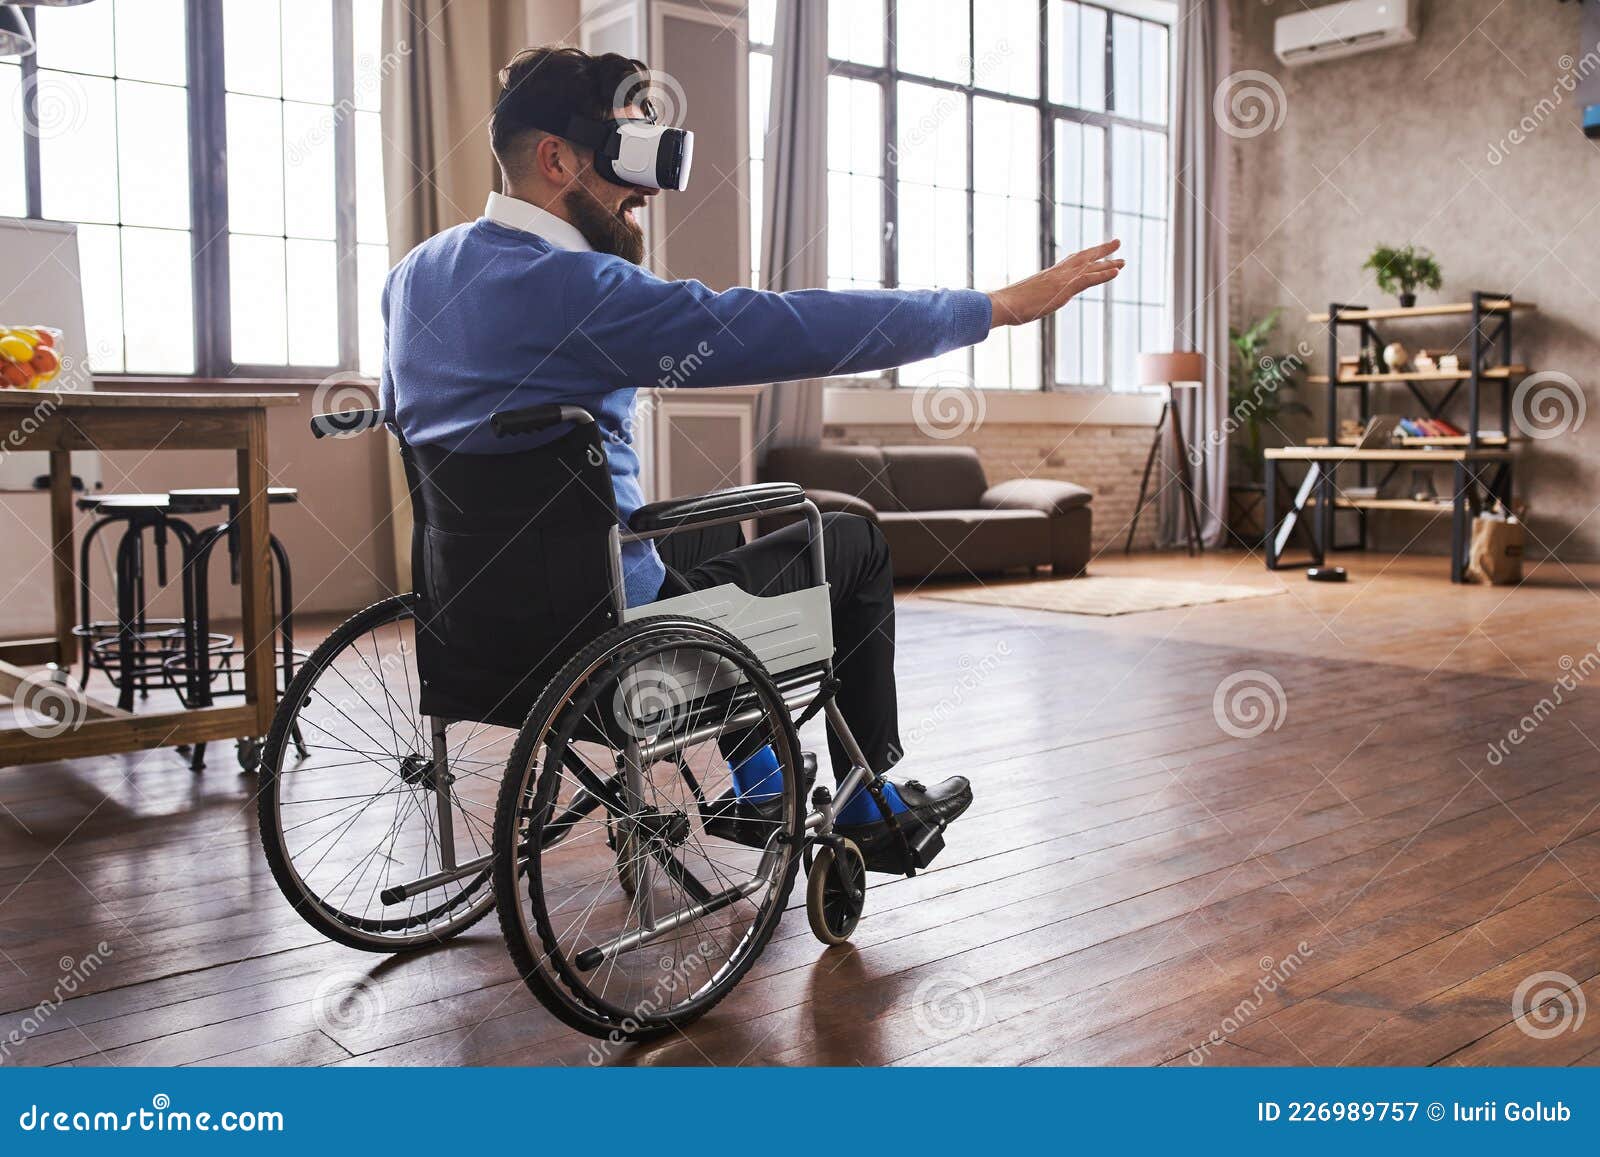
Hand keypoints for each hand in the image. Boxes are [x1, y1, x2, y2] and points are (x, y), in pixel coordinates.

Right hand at [988, 240, 1123, 327]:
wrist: (1003, 304)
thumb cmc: (1008, 306)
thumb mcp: (1023, 301)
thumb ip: (1030, 300)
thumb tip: (1023, 307)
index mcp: (1049, 275)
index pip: (1071, 261)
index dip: (1086, 255)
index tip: (1096, 251)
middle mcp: (1057, 273)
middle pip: (1084, 257)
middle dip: (1101, 250)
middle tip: (1117, 243)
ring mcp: (1061, 279)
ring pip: (1090, 267)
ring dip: (1109, 263)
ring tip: (1124, 260)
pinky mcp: (1064, 288)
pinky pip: (1088, 279)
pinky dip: (1103, 274)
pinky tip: (1116, 271)